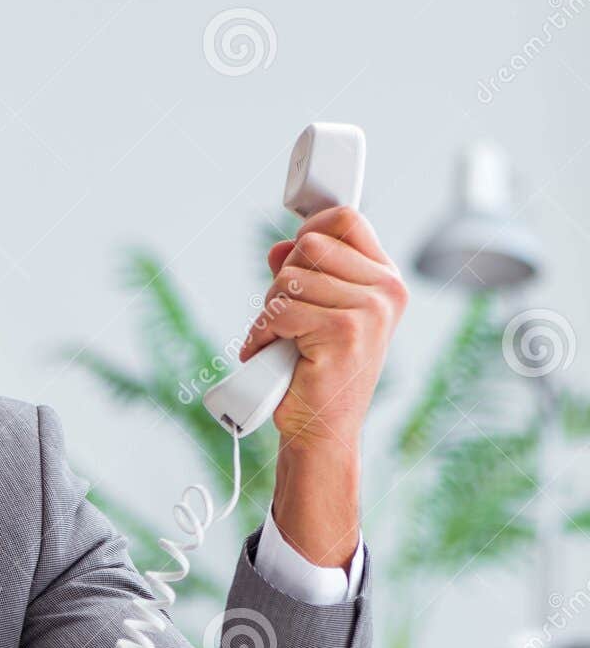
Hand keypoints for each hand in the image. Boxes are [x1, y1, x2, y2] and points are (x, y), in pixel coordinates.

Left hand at [238, 206, 407, 568]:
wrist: (321, 429)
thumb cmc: (315, 371)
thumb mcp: (312, 314)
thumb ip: (302, 276)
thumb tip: (279, 248)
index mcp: (385, 279)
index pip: (346, 219)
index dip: (309, 230)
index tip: (290, 258)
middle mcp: (386, 290)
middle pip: (310, 244)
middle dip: (281, 279)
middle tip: (282, 315)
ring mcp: (370, 310)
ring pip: (290, 278)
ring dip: (268, 311)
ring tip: (276, 339)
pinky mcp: (344, 331)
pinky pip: (282, 310)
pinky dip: (261, 332)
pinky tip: (265, 351)